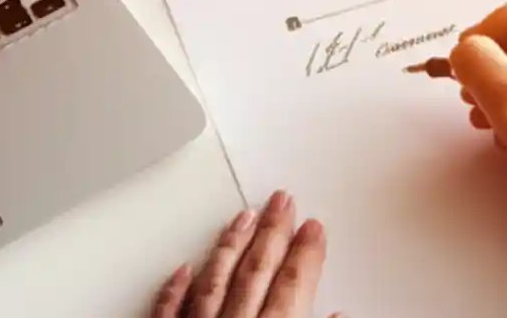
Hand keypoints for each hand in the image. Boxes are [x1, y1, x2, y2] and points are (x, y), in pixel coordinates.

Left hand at [152, 190, 341, 317]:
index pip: (292, 286)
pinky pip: (168, 312)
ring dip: (231, 246)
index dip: (306, 254)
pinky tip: (183, 268)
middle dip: (273, 232)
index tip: (314, 228)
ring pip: (214, 281)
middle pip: (256, 271)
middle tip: (283, 201)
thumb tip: (338, 316)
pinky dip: (176, 289)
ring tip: (245, 216)